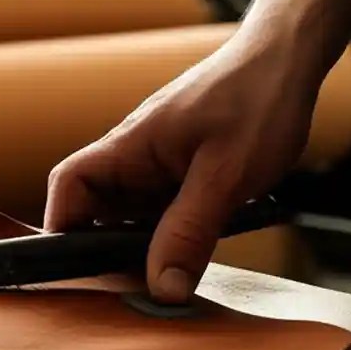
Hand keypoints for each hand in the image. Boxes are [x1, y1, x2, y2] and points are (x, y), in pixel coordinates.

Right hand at [44, 30, 323, 302]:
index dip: (62, 227)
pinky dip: (174, 234)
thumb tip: (162, 290)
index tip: (80, 269)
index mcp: (130, 146)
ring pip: (133, 216)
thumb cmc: (257, 99)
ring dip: (147, 245)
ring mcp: (159, 164)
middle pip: (96, 209)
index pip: (69, 184)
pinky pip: (163, 211)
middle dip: (110, 250)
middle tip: (143, 287)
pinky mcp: (183, 172)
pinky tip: (201, 247)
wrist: (287, 59)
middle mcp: (136, 156)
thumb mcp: (225, 176)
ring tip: (178, 270)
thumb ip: (189, 233)